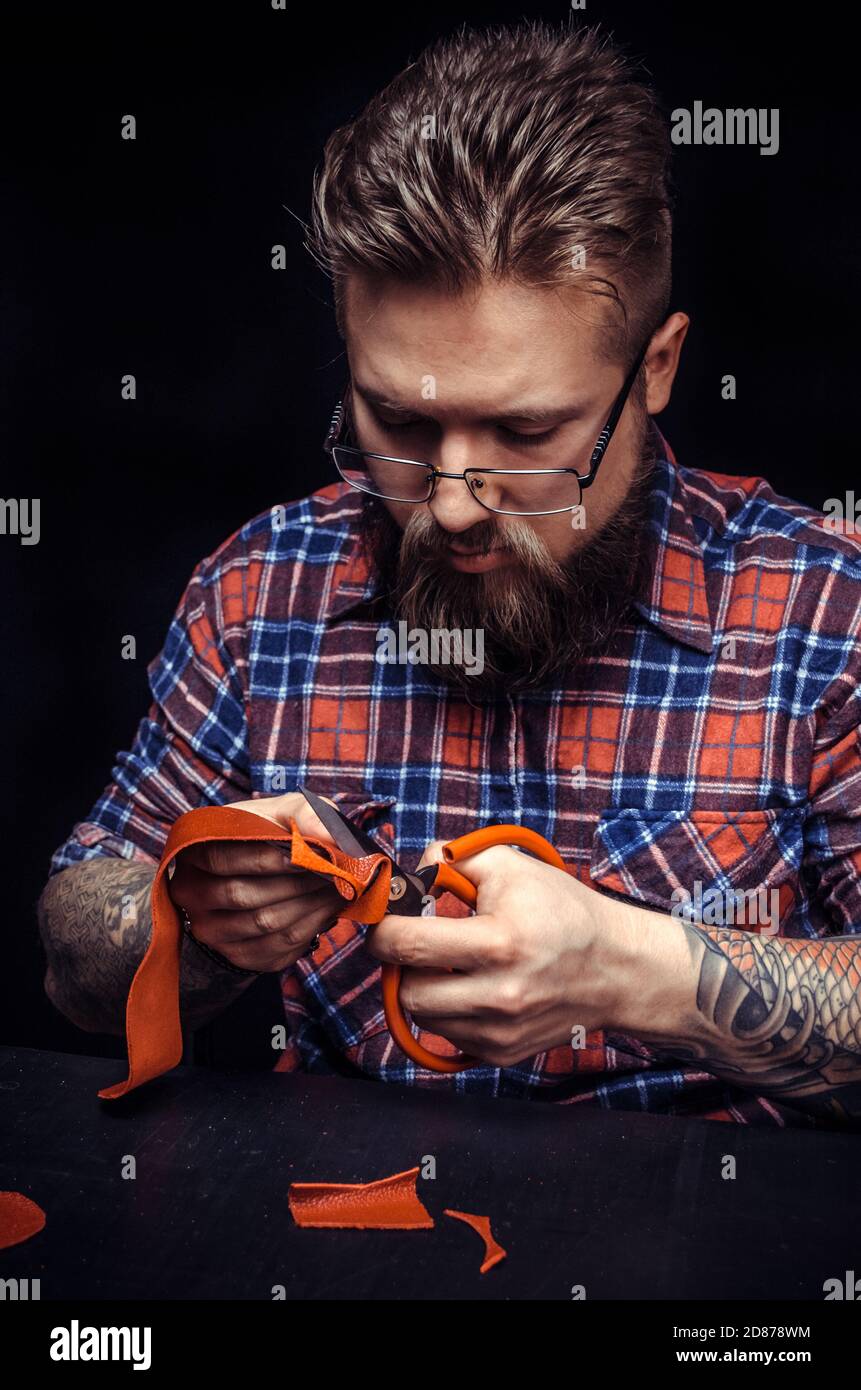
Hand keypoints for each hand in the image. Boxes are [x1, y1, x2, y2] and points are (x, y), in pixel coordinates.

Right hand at [168, 791, 344, 972]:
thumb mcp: (284, 811)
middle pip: (242, 896)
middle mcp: (191, 894)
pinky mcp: (237, 955)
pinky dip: (310, 929)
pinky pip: (276, 949)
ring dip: (309, 907)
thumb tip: (329, 836)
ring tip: (337, 888)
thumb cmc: (272, 833)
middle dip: (296, 884)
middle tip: (334, 873)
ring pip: (263, 925)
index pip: (222, 859)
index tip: (308, 855)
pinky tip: (327, 910)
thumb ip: (306, 813)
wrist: (265, 871)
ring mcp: (211, 930)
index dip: (267, 859)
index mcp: (193, 852)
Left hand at [366, 839, 628, 1066]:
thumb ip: (452, 858)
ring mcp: (500, 1032)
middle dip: (402, 965)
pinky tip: (471, 987)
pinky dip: (448, 1012)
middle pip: (408, 992)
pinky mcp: (502, 1054)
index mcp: (500, 943)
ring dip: (424, 989)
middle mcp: (499, 995)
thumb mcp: (512, 867)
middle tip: (415, 944)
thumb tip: (412, 870)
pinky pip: (448, 1036)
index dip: (384, 929)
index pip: (409, 945)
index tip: (387, 919)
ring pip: (424, 1017)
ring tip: (448, 963)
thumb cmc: (563, 912)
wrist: (617, 968)